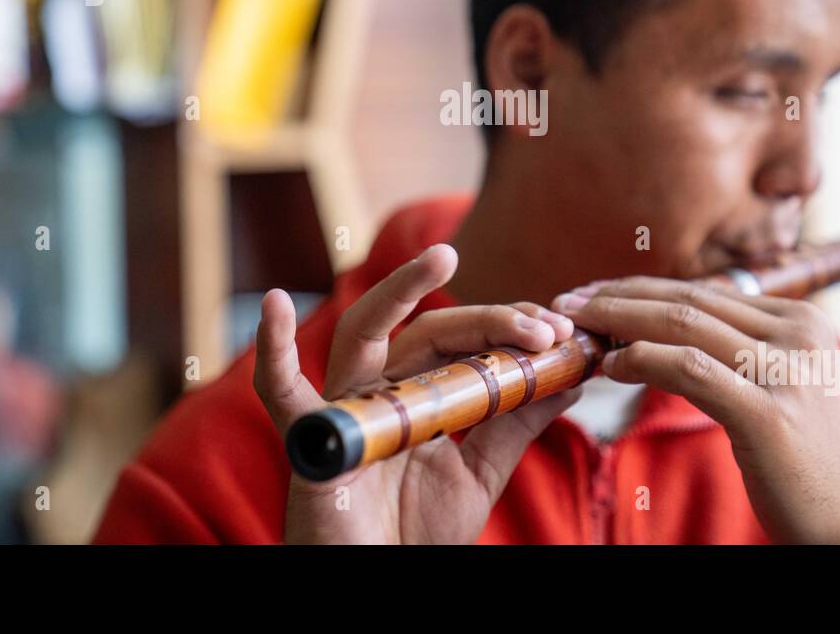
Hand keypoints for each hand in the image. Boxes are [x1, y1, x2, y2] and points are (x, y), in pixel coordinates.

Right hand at [254, 244, 581, 543]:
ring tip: (441, 255)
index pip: (462, 342)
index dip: (509, 329)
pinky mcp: (309, 444)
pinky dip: (271, 350)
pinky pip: (280, 395)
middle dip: (489, 320)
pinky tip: (276, 304)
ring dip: (399, 291)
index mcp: (416, 396)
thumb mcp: (479, 474)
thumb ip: (515, 425)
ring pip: (363, 334)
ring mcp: (341, 412)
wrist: (382, 585)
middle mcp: (377, 392)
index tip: (560, 333)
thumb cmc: (415, 536)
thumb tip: (568, 378)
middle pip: (427, 332)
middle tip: (544, 327)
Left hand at [555, 277, 839, 543]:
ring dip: (619, 322)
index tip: (597, 293)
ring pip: (683, 326)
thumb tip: (676, 331)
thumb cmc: (816, 469)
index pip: (706, 293)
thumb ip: (747, 354)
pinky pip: (688, 371)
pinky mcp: (769, 415)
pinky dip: (641, 361)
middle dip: (620, 297)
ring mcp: (788, 373)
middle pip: (690, 301)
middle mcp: (801, 336)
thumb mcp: (790, 390)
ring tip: (578, 330)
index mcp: (805, 322)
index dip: (644, 289)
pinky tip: (611, 367)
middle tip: (570, 302)